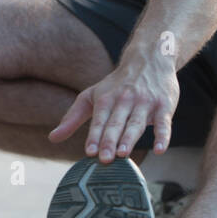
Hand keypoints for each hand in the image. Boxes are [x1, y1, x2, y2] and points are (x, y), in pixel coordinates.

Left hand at [49, 52, 179, 162]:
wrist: (149, 59)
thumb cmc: (116, 84)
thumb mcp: (91, 96)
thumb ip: (72, 118)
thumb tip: (52, 138)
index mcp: (106, 99)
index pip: (99, 120)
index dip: (94, 136)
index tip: (89, 152)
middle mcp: (125, 100)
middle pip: (117, 123)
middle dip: (110, 140)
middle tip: (105, 158)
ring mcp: (145, 103)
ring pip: (136, 123)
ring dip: (130, 138)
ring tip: (123, 154)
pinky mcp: (164, 106)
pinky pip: (164, 123)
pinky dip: (163, 137)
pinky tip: (160, 150)